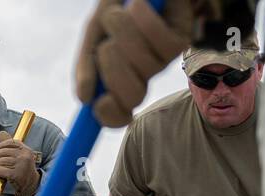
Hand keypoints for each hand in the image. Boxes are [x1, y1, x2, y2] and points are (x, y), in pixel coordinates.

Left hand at [0, 130, 39, 195]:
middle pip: (4, 152)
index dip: (0, 145)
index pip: (11, 143)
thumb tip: (1, 133)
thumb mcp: (20, 155)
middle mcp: (25, 156)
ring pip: (1, 161)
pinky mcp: (16, 175)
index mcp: (26, 150)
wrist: (31, 185)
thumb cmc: (23, 169)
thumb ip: (10, 145)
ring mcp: (21, 165)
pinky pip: (0, 170)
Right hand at [75, 0, 196, 127]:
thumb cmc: (118, 5)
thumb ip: (86, 65)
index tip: (100, 104)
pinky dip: (142, 17)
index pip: (116, 115)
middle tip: (107, 44)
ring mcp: (163, 60)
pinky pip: (159, 40)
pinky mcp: (180, 40)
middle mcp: (142, 75)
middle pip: (131, 96)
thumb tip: (84, 98)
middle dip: (112, 68)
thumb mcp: (94, 33)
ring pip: (142, 65)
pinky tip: (139, 5)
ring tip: (122, 13)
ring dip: (123, 32)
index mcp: (118, 79)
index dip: (110, 116)